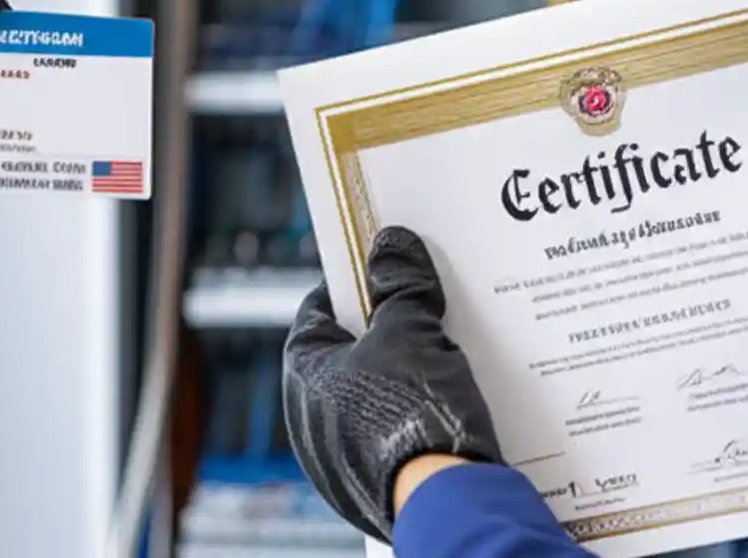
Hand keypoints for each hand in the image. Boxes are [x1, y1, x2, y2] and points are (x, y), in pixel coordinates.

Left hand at [283, 226, 502, 541]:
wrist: (445, 500)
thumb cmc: (413, 410)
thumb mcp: (411, 329)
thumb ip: (399, 285)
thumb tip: (392, 246)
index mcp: (302, 373)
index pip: (316, 312)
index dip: (350, 286)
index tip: (380, 271)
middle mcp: (307, 417)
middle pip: (344, 355)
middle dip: (381, 330)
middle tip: (418, 310)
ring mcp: (335, 457)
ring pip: (366, 396)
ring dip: (398, 375)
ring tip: (442, 355)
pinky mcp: (367, 484)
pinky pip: (386, 435)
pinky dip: (409, 417)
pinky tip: (445, 404)